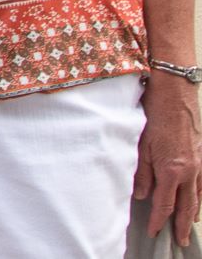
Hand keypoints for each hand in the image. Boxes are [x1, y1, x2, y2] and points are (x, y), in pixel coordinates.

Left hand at [137, 74, 201, 244]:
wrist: (175, 94)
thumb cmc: (153, 116)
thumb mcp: (140, 145)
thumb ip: (142, 173)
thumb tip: (142, 196)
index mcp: (171, 170)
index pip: (165, 204)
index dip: (159, 221)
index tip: (154, 232)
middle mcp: (189, 171)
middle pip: (186, 206)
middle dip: (181, 225)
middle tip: (179, 241)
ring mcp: (199, 164)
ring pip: (197, 196)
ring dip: (192, 212)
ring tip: (188, 226)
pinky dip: (200, 196)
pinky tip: (196, 200)